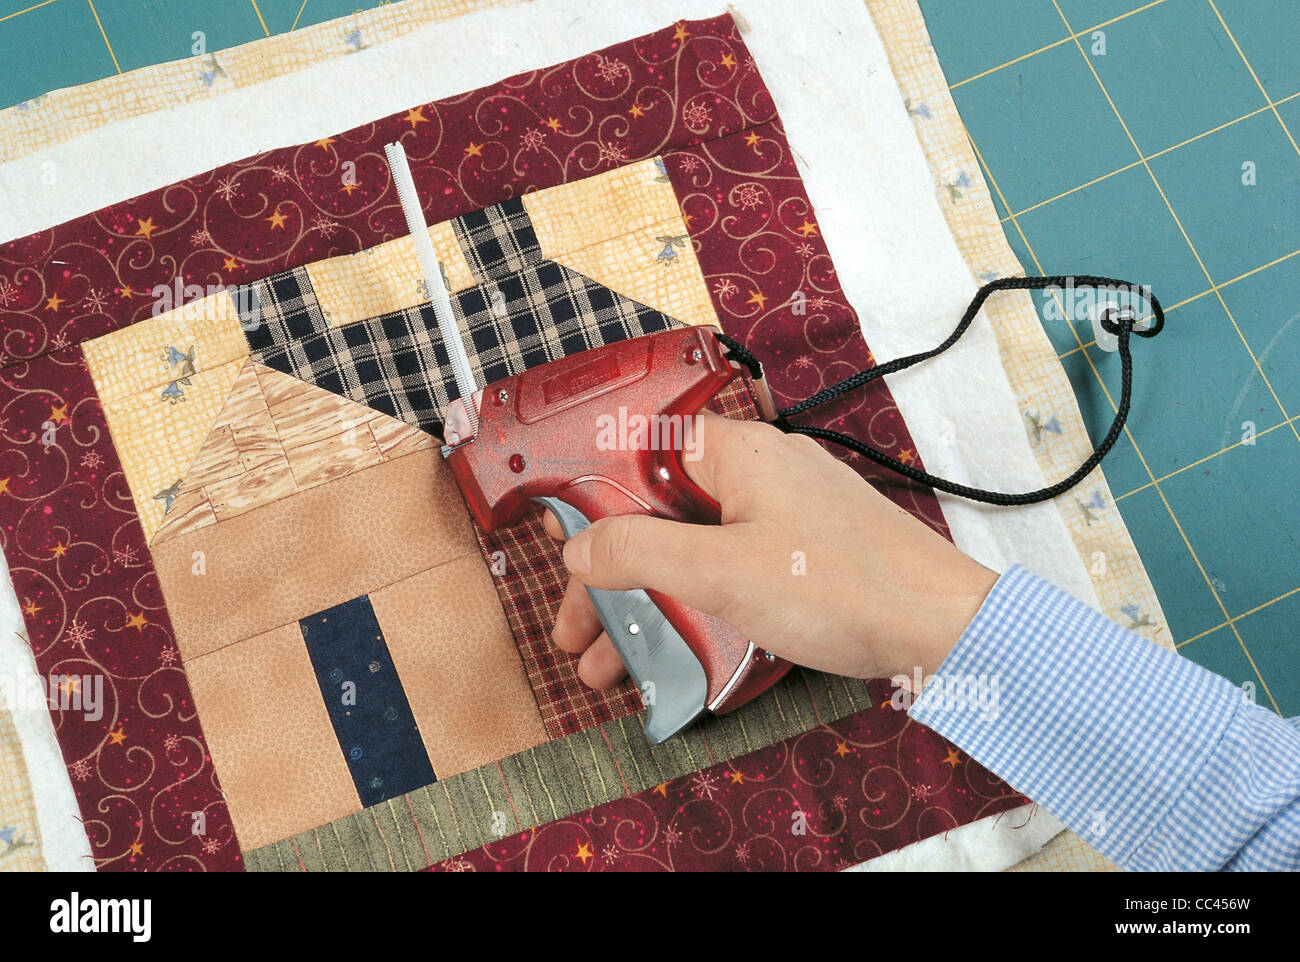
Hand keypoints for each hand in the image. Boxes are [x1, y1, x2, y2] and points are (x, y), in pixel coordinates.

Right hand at [545, 411, 998, 688]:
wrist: (946, 628)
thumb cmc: (842, 588)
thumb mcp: (721, 573)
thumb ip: (641, 554)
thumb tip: (580, 549)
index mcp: (737, 453)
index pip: (640, 452)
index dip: (591, 495)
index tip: (557, 541)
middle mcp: (758, 474)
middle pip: (659, 513)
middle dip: (609, 576)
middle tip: (573, 630)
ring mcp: (783, 516)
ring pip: (692, 551)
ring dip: (645, 606)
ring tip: (605, 666)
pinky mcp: (803, 556)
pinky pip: (730, 572)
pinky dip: (694, 609)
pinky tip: (667, 657)